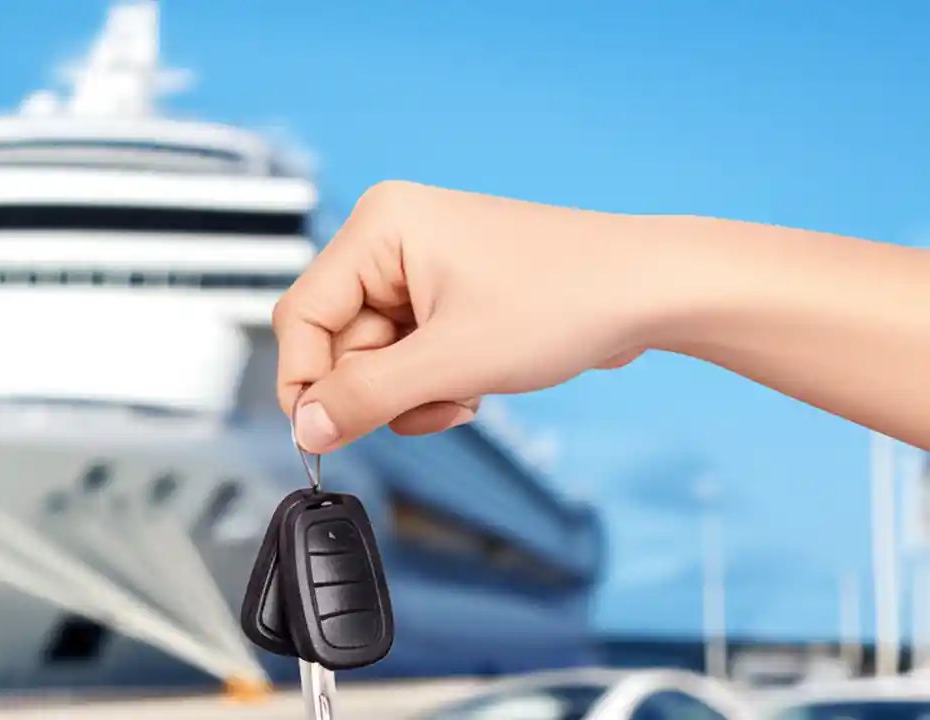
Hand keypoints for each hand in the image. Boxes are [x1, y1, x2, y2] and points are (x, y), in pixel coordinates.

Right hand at [273, 181, 665, 453]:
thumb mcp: (453, 361)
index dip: (306, 382)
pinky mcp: (447, 294)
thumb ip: (367, 396)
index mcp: (380, 227)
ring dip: (410, 392)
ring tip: (464, 391)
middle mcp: (392, 239)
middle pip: (337, 340)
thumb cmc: (568, 297)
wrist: (650, 290)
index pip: (302, 315)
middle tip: (430, 403)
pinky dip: (433, 382)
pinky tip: (475, 383)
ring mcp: (421, 267)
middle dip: (379, 388)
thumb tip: (307, 426)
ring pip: (374, 356)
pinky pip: (408, 354)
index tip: (323, 435)